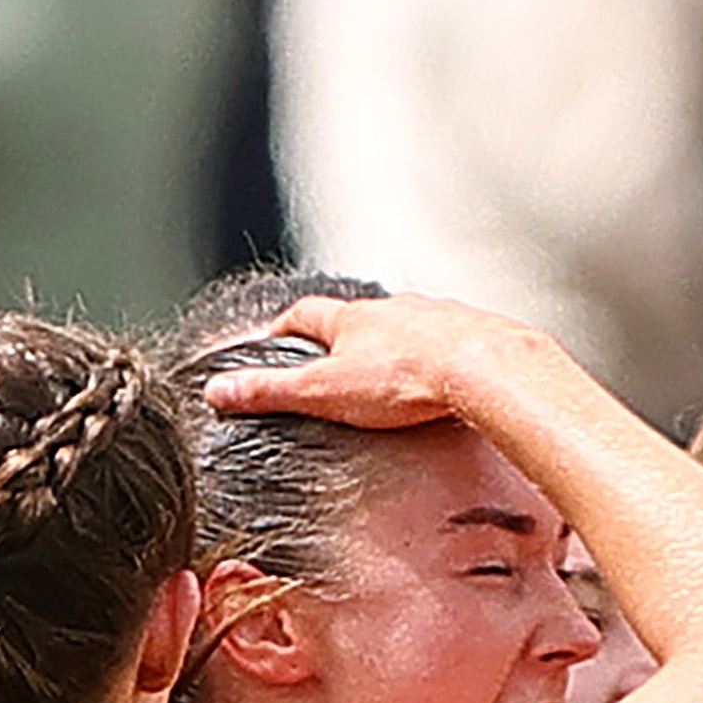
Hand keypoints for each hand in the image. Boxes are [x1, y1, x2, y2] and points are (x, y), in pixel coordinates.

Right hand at [197, 291, 556, 433]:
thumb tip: (221, 391)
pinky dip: (437, 354)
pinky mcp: (472, 335)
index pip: (305, 314)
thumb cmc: (410, 379)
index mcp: (352, 320)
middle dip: (345, 333)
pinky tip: (441, 377)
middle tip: (334, 353)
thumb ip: (272, 392)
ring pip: (407, 323)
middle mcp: (394, 309)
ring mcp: (436, 318)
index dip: (285, 327)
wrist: (481, 369)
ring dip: (395, 340)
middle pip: (360, 315)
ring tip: (390, 367)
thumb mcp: (324, 392)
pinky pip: (447, 340)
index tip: (275, 336)